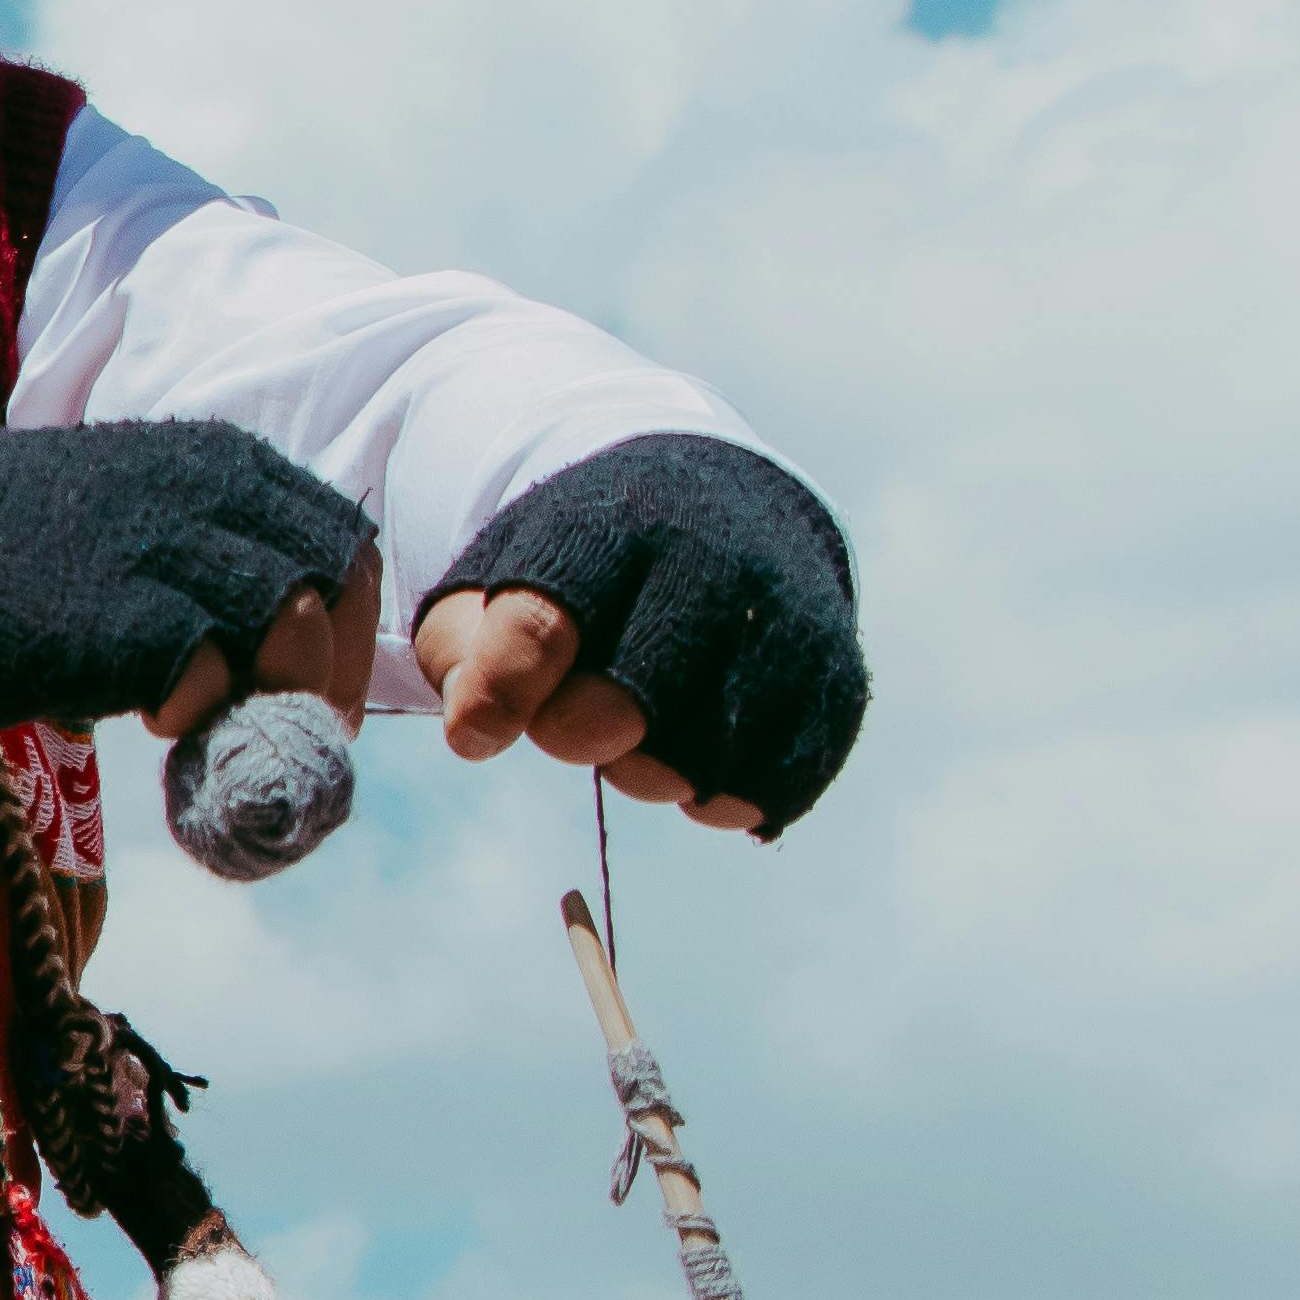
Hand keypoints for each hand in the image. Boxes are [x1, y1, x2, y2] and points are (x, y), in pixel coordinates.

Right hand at [0, 420, 379, 741]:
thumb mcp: (118, 520)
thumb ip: (200, 561)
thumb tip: (272, 652)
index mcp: (210, 458)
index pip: (341, 535)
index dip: (347, 619)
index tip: (311, 684)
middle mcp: (204, 488)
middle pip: (337, 580)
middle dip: (328, 665)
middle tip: (282, 728)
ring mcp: (165, 550)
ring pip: (293, 626)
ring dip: (268, 693)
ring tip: (207, 723)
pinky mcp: (123, 623)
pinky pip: (216, 680)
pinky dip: (200, 716)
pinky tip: (148, 719)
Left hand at [417, 436, 866, 832]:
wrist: (720, 503)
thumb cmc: (586, 563)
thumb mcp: (500, 574)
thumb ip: (463, 649)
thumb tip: (475, 732)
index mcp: (606, 526)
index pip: (541, 625)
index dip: (502, 694)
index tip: (478, 734)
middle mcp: (711, 560)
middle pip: (634, 700)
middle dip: (588, 734)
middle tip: (577, 727)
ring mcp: (785, 616)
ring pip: (710, 752)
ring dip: (659, 773)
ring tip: (644, 736)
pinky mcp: (836, 671)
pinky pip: (782, 774)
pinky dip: (732, 795)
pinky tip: (703, 771)